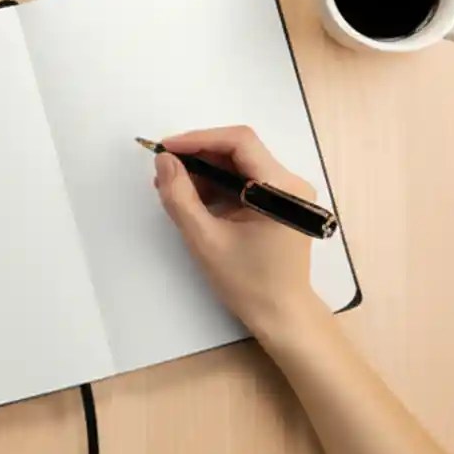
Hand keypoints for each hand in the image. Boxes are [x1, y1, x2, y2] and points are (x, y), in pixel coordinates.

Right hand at [153, 126, 327, 340]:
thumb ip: (180, 197)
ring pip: (239, 166)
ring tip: (172, 186)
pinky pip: (244, 182)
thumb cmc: (247, 282)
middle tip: (164, 169)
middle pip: (239, 151)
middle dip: (198, 155)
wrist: (281, 315)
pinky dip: (217, 186)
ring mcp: (286, 193)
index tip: (166, 149)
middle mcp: (290, 183)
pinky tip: (192, 198)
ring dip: (205, 171)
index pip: (239, 142)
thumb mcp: (205, 240)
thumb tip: (164, 162)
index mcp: (281, 188)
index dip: (199, 139)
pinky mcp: (279, 204)